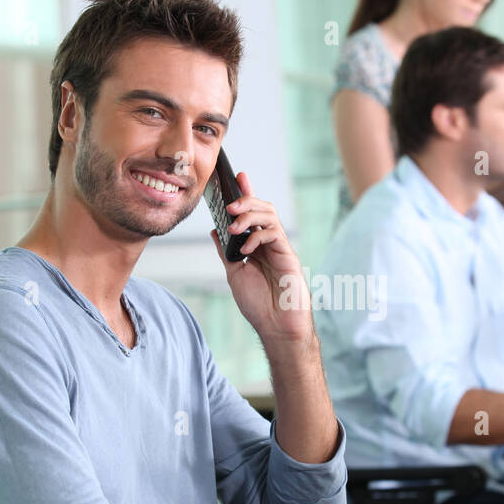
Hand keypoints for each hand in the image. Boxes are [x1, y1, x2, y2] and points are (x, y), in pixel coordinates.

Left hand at [211, 170, 311, 345]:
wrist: (276, 327)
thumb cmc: (259, 304)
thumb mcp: (235, 273)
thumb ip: (226, 251)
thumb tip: (215, 230)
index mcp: (257, 245)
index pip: (251, 213)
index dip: (246, 193)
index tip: (237, 176)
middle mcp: (270, 243)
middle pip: (262, 208)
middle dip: (245, 200)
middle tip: (228, 204)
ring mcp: (280, 248)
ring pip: (270, 215)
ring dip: (249, 214)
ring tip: (233, 224)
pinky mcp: (288, 256)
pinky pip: (274, 234)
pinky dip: (257, 236)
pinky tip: (246, 248)